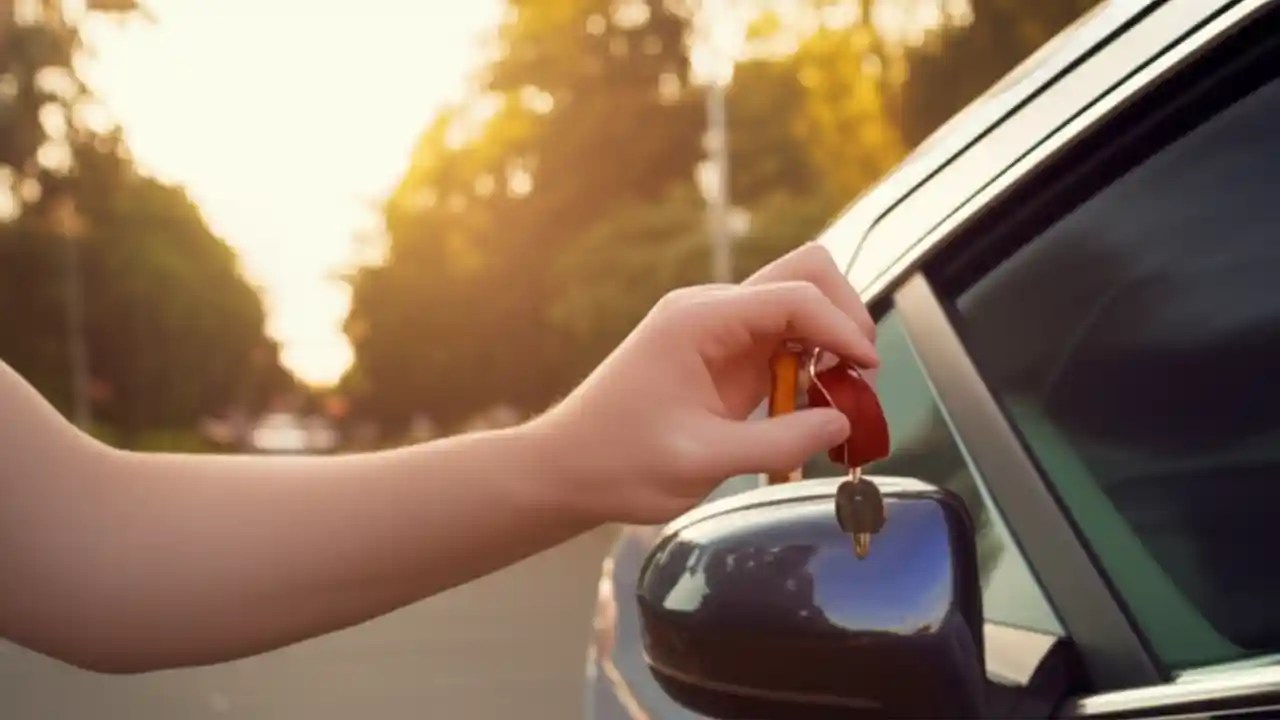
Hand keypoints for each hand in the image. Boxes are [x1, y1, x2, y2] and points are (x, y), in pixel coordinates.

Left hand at [539, 243, 877, 524]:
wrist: (567, 469)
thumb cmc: (618, 461)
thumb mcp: (702, 461)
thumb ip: (779, 441)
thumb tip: (842, 423)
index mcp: (699, 320)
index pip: (794, 296)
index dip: (842, 328)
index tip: (867, 372)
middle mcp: (711, 312)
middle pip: (804, 277)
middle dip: (844, 319)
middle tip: (858, 380)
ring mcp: (719, 331)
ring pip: (800, 307)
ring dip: (830, 345)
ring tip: (838, 402)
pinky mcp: (725, 357)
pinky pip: (784, 343)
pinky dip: (810, 368)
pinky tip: (812, 410)